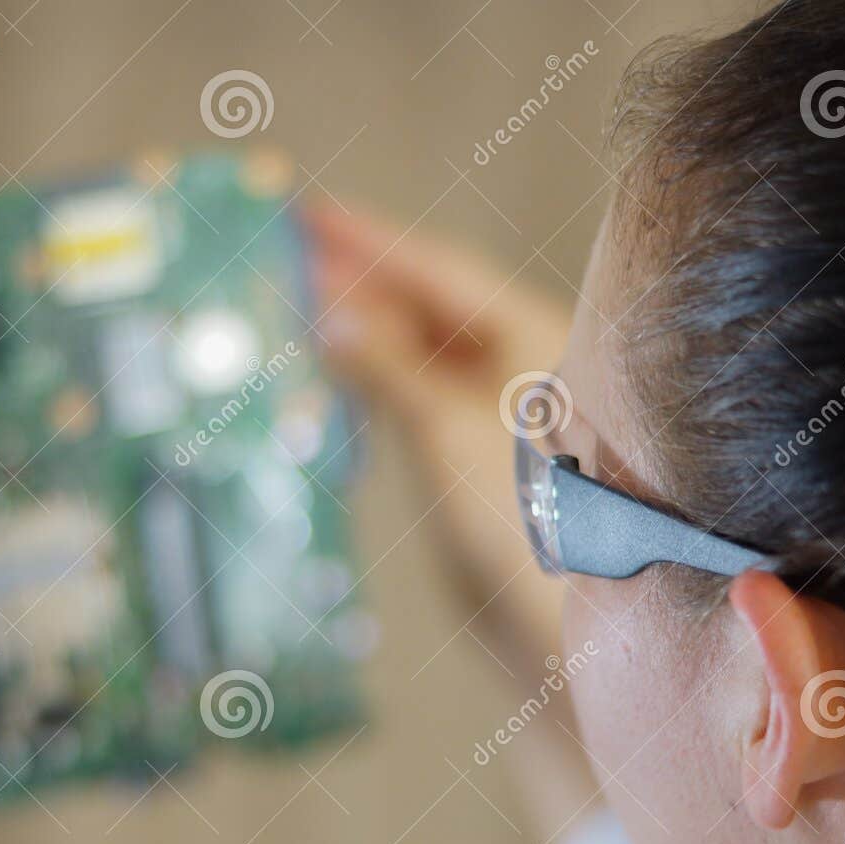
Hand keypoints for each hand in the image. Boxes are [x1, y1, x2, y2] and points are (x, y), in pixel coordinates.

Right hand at [307, 204, 571, 662]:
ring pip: (418, 354)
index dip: (374, 241)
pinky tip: (335, 369)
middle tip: (287, 255)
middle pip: (427, 307)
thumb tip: (332, 319)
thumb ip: (389, 368)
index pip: (440, 271)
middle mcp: (516, 368)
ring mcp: (494, 415)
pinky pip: (416, 398)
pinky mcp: (474, 461)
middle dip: (359, 280)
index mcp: (530, 339)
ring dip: (361, 329)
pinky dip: (374, 378)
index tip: (313, 214)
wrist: (557, 628)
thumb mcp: (446, 429)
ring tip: (295, 303)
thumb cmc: (525, 523)